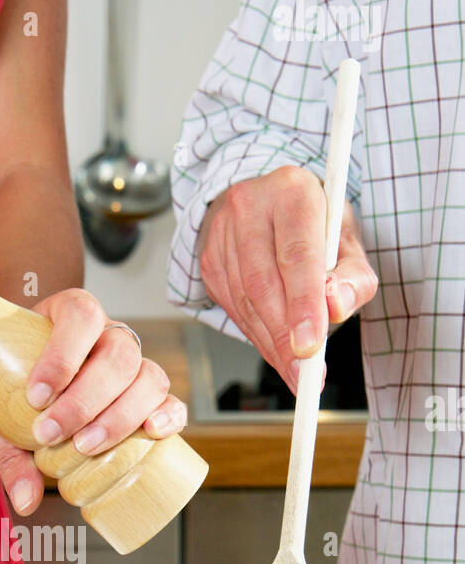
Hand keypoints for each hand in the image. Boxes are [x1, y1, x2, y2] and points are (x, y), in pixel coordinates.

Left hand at [0, 288, 186, 514]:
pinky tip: (152, 433)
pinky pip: (171, 400)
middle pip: (119, 353)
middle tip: (51, 434)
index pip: (81, 315)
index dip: (63, 354)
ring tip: (85, 446)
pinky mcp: (146, 398)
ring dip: (121, 415)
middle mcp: (106, 335)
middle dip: (86, 399)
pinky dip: (169, 415)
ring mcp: (132, 366)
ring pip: (148, 377)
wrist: (5, 386)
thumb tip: (27, 500)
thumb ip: (4, 450)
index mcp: (67, 316)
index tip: (35, 396)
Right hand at [198, 165, 377, 391]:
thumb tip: (336, 307)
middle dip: (284, 335)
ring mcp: (223, 234)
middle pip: (263, 283)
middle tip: (305, 373)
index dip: (303, 303)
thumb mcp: (347, 243)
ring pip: (244, 301)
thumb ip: (353, 277)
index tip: (311, 345)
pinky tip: (276, 351)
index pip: (296, 253)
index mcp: (291, 190)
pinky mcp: (210, 260)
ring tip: (296, 372)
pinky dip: (257, 336)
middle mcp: (250, 206)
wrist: (272, 206)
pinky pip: (232, 308)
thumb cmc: (316, 227)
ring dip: (270, 343)